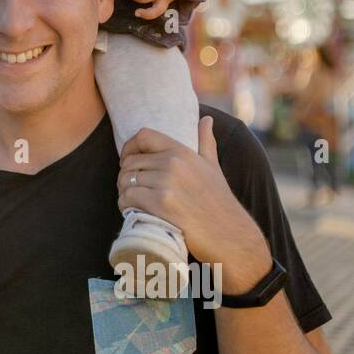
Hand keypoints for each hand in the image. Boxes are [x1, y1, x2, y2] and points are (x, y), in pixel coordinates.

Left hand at [116, 118, 264, 272]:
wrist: (230, 234)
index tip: (127, 161)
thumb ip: (206, 142)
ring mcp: (167, 183)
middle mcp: (173, 163)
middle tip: (129, 189)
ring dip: (124, 192)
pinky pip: (128, 198)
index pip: (143, 136)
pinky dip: (125, 205)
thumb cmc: (219, 202)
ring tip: (131, 201)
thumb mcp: (213, 166)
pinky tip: (132, 211)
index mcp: (182, 152)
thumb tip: (206, 119)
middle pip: (130, 161)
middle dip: (124, 175)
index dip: (129, 148)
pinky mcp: (161, 203)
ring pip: (126, 180)